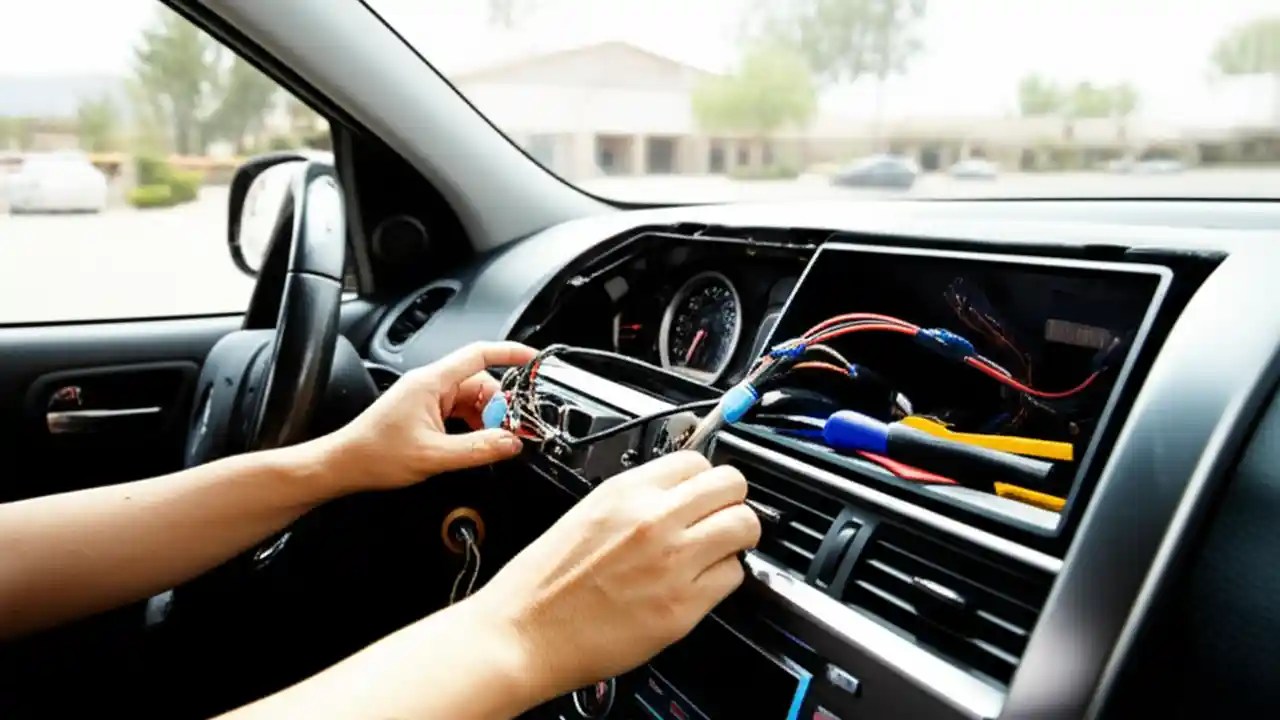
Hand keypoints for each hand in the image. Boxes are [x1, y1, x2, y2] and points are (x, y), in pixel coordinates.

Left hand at [324, 341, 536, 490]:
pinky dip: (474, 425)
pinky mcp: (426, 412)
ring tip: (493, 443)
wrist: (344, 465)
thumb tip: (510, 443)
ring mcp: (428, 398)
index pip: (479, 354)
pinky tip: (477, 444)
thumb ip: (478, 449)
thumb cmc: (374, 454)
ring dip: (487, 419)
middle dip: (501, 406)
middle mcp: (431, 384)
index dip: (510, 353)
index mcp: (431, 382)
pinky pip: (460, 411)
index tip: (533, 360)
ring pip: (472, 400)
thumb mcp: (433, 456)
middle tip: (513, 431)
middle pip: (481, 383)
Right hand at [469, 451, 760, 702]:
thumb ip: (636, 499)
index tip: (702, 492)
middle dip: (731, 500)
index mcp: (625, 492)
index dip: (703, 478)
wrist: (523, 634)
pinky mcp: (683, 606)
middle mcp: (653, 520)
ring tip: (716, 550)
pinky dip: (723, 578)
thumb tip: (677, 494)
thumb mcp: (587, 514)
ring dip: (736, 538)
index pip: (697, 460)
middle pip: (732, 485)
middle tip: (721, 517)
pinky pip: (733, 576)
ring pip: (744, 527)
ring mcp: (673, 563)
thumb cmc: (545, 583)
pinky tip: (699, 584)